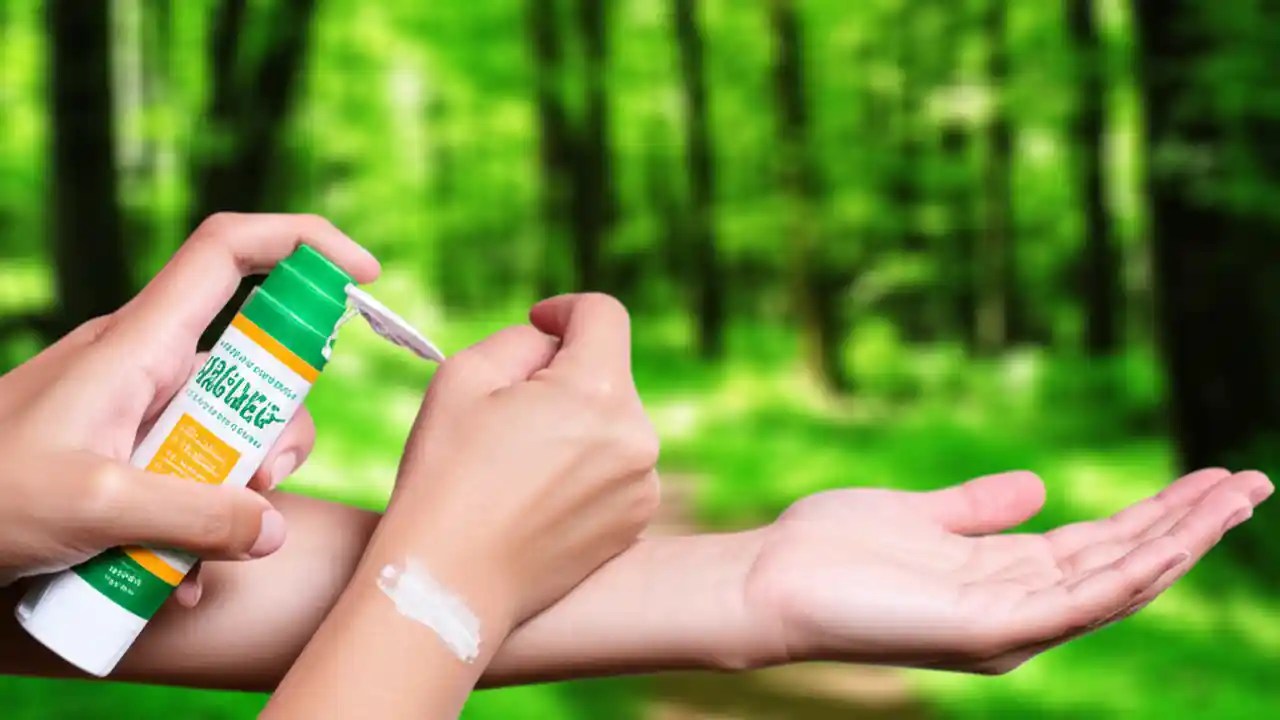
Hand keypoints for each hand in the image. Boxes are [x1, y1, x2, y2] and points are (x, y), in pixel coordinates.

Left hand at [0, 213, 378, 590]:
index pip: (228, 251)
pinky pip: (195, 472)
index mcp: (139, 343)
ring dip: (236, 492)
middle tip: (260, 488)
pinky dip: (200, 520)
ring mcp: (139, 408)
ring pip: (234, 427)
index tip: (365, 275)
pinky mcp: (130, 450)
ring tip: (198, 556)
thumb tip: (273, 527)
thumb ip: (198, 518)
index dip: (303, 242)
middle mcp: (147, 363)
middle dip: (279, 429)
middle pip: (257, 363)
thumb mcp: (97, 511)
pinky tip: (173, 572)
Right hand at [375, 293, 660, 629]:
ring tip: (516, 464)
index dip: (566, 309)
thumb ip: (521, 340)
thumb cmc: (446, 477)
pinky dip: (584, 469)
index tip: (539, 324)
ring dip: (576, 424)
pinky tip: (535, 497)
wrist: (448, 584)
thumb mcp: (464, 375)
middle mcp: (637, 438)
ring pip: (612, 423)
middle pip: (607, 373)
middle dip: (564, 376)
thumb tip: (553, 345)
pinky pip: (615, 470)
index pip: (605, 315)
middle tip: (506, 410)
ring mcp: (642, 487)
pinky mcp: (635, 524)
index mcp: (599, 392)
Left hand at [743, 468, 1271, 672]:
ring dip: (1179, 542)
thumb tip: (1039, 485)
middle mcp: (1018, 611)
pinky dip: (1130, 572)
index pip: (1101, 547)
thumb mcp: (920, 517)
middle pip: (1124, 564)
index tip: (1208, 478)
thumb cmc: (832, 551)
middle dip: (1190, 526)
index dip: (1158, 517)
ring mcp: (1008, 626)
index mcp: (1003, 579)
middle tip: (1252, 481)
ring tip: (1235, 496)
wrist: (768, 578)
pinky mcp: (988, 631)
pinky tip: (1172, 540)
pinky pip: (1077, 602)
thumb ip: (979, 509)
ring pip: (1117, 583)